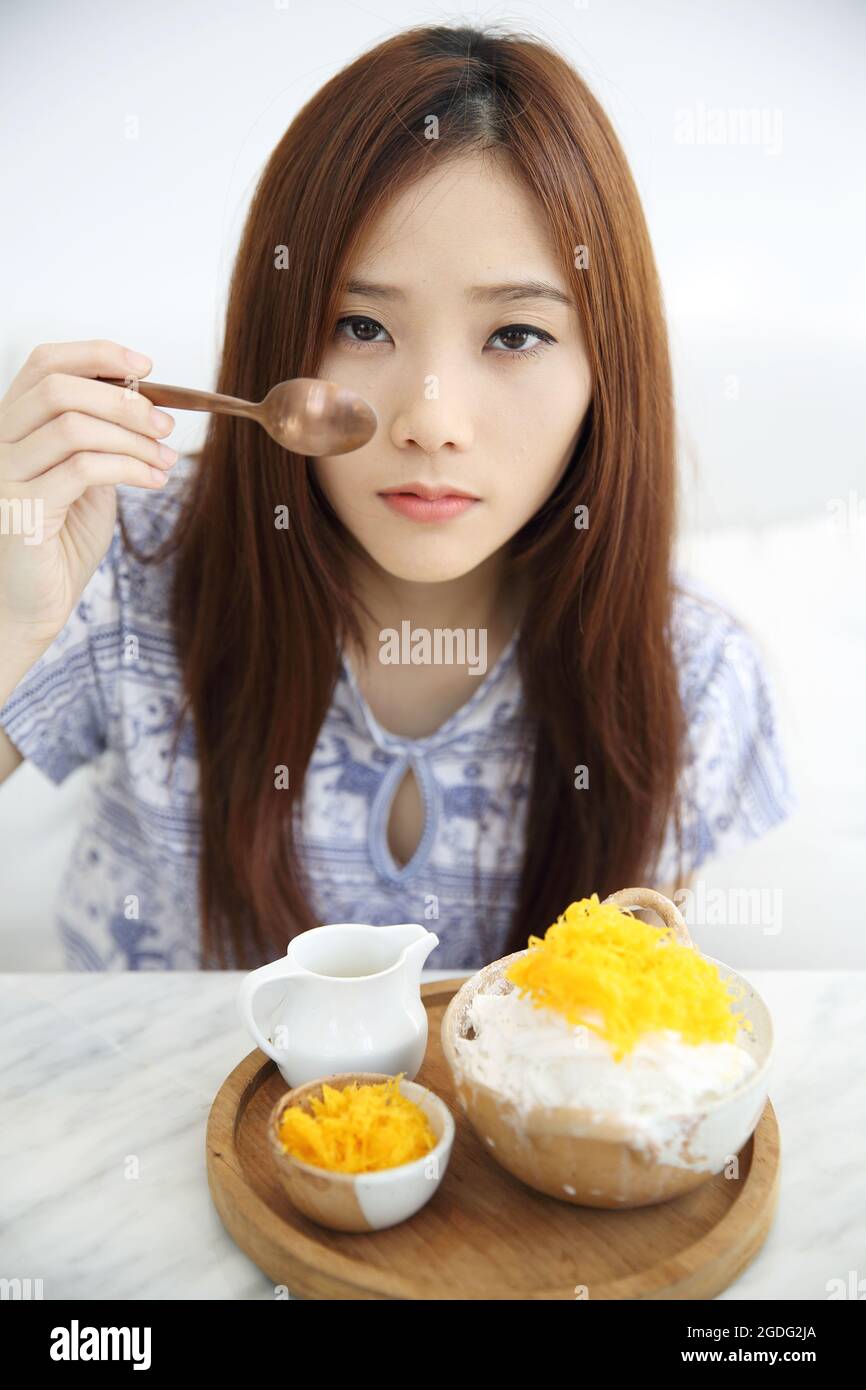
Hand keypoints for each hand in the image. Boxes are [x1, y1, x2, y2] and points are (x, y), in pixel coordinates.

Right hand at [0, 339, 176, 650]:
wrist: (33, 604)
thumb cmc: (59, 543)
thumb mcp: (87, 479)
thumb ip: (102, 440)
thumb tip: (145, 404)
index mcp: (12, 424)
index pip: (45, 363)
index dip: (97, 354)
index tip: (146, 366)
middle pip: (59, 388)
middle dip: (123, 400)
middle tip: (165, 424)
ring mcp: (3, 475)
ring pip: (72, 426)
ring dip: (132, 438)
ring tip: (164, 458)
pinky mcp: (21, 510)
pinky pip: (82, 470)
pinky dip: (128, 468)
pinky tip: (153, 479)